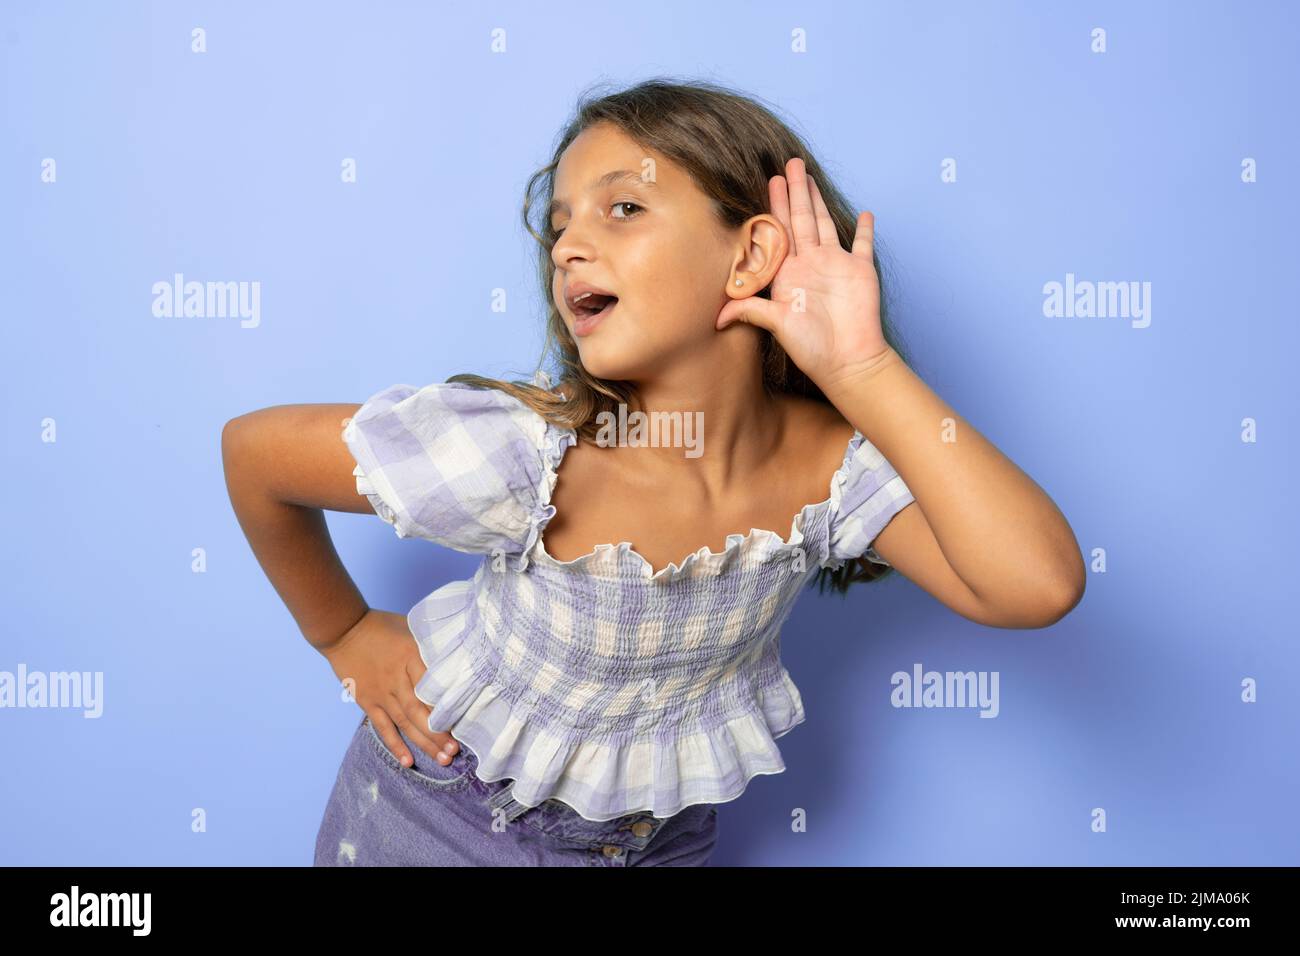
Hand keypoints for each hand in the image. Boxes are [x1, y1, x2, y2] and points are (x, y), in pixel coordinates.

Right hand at [321, 609, 460, 767]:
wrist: (343, 629)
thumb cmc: (382, 626)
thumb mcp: (411, 628)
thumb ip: (430, 647)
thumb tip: (456, 658)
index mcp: (411, 656)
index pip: (433, 685)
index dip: (449, 704)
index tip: (466, 719)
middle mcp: (397, 678)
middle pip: (421, 710)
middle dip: (440, 732)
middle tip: (456, 750)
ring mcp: (381, 693)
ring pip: (405, 723)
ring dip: (424, 742)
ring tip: (443, 759)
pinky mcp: (368, 702)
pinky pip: (383, 727)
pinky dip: (395, 745)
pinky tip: (408, 761)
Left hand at [715, 157, 894, 391]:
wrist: (848, 362)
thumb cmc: (812, 347)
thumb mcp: (778, 324)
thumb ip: (751, 311)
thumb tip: (717, 318)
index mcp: (789, 273)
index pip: (779, 232)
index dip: (774, 207)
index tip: (769, 182)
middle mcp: (810, 264)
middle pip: (800, 219)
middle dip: (794, 192)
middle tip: (788, 164)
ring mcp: (836, 265)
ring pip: (825, 223)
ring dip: (818, 199)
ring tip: (810, 175)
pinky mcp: (860, 271)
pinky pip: (862, 244)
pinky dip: (864, 229)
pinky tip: (866, 213)